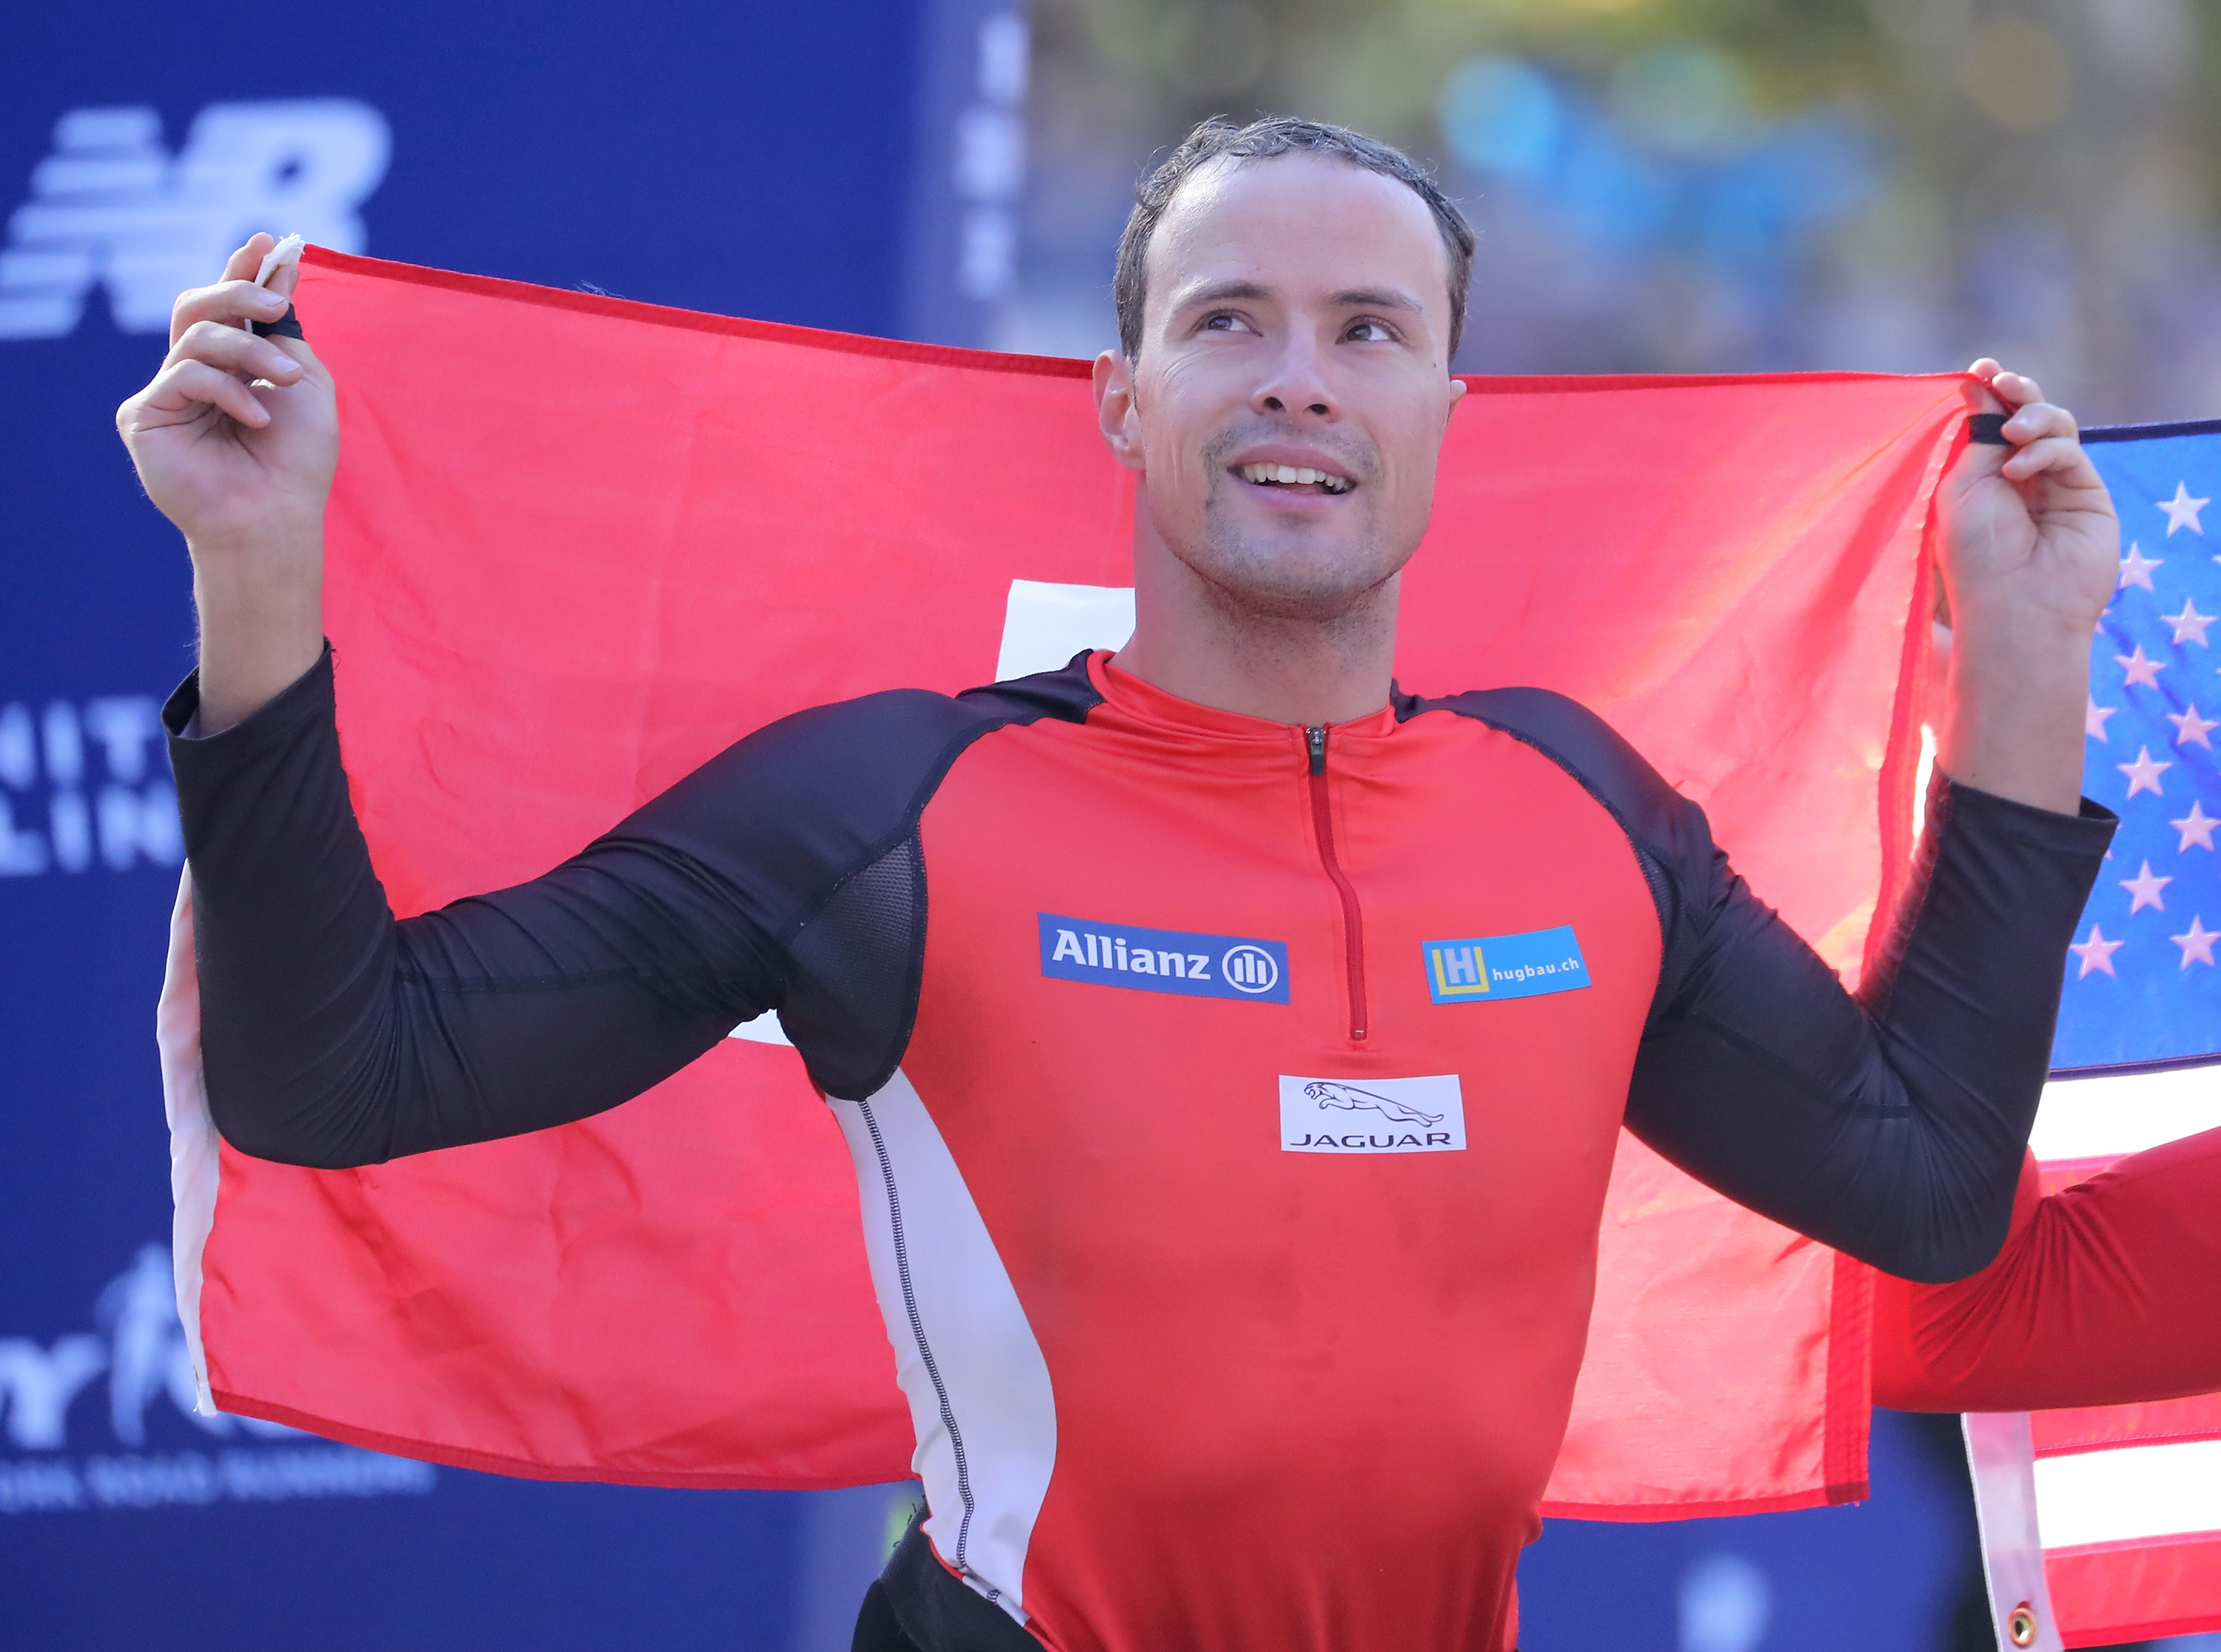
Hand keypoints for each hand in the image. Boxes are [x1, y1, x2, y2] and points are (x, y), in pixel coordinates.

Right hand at [116, 233, 336, 554]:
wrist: (276, 515)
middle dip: (238, 292)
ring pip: (196, 336)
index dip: (244, 270)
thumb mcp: (305, 383)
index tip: (271, 242)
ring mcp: (167, 394)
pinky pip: (183, 374)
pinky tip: (255, 419)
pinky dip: (226, 389)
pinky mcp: (143, 415)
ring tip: (285, 381)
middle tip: (275, 303)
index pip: (229, 307)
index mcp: (233, 367)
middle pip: (198, 307)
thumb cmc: (297, 460)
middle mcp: (196, 375)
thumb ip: (284, 333)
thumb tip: (277, 277)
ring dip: (249, 351)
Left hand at [1938, 360, 2117, 638]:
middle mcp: (2021, 481)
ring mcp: (2057, 487)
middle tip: (2003, 382)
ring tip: (2012, 434)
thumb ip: (1977, 436)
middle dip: (2017, 393)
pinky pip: (2069, 451)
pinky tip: (2020, 470)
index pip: (1991, 426)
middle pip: (2027, 419)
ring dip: (2032, 416)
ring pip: (2055, 427)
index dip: (1990, 395)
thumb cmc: (1975, 552)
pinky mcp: (2088, 494)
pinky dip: (2044, 450)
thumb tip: (1977, 385)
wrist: (2014, 604)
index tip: (1981, 369)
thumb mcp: (1963, 486)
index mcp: (1983, 480)